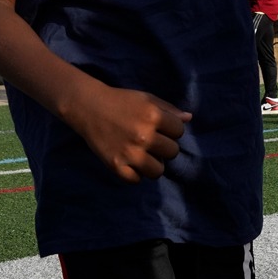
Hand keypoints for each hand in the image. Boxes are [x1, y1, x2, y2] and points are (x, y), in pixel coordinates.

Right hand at [63, 84, 190, 183]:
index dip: (172, 130)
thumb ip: (169, 109)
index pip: (179, 131)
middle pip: (172, 152)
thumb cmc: (121, 101)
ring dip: (153, 164)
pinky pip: (136, 180)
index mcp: (153, 116)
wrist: (89, 107)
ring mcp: (129, 153)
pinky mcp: (116, 165)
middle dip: (164, 147)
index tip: (160, 128)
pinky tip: (130, 162)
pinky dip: (135, 174)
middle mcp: (143, 136)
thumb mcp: (146, 98)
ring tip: (144, 155)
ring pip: (158, 171)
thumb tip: (189, 119)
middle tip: (151, 141)